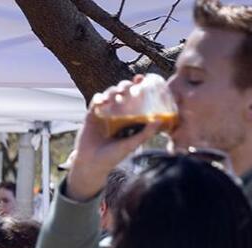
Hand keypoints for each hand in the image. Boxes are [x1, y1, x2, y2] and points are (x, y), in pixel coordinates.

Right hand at [66, 75, 161, 201]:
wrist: (91, 165)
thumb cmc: (112, 158)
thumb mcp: (130, 145)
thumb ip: (144, 133)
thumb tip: (160, 120)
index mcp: (128, 118)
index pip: (135, 98)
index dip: (138, 86)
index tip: (142, 79)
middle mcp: (117, 113)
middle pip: (122, 93)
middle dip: (125, 86)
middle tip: (129, 87)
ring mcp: (104, 113)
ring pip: (109, 95)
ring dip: (113, 91)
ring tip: (116, 95)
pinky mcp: (91, 116)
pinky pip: (95, 102)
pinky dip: (99, 98)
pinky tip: (102, 101)